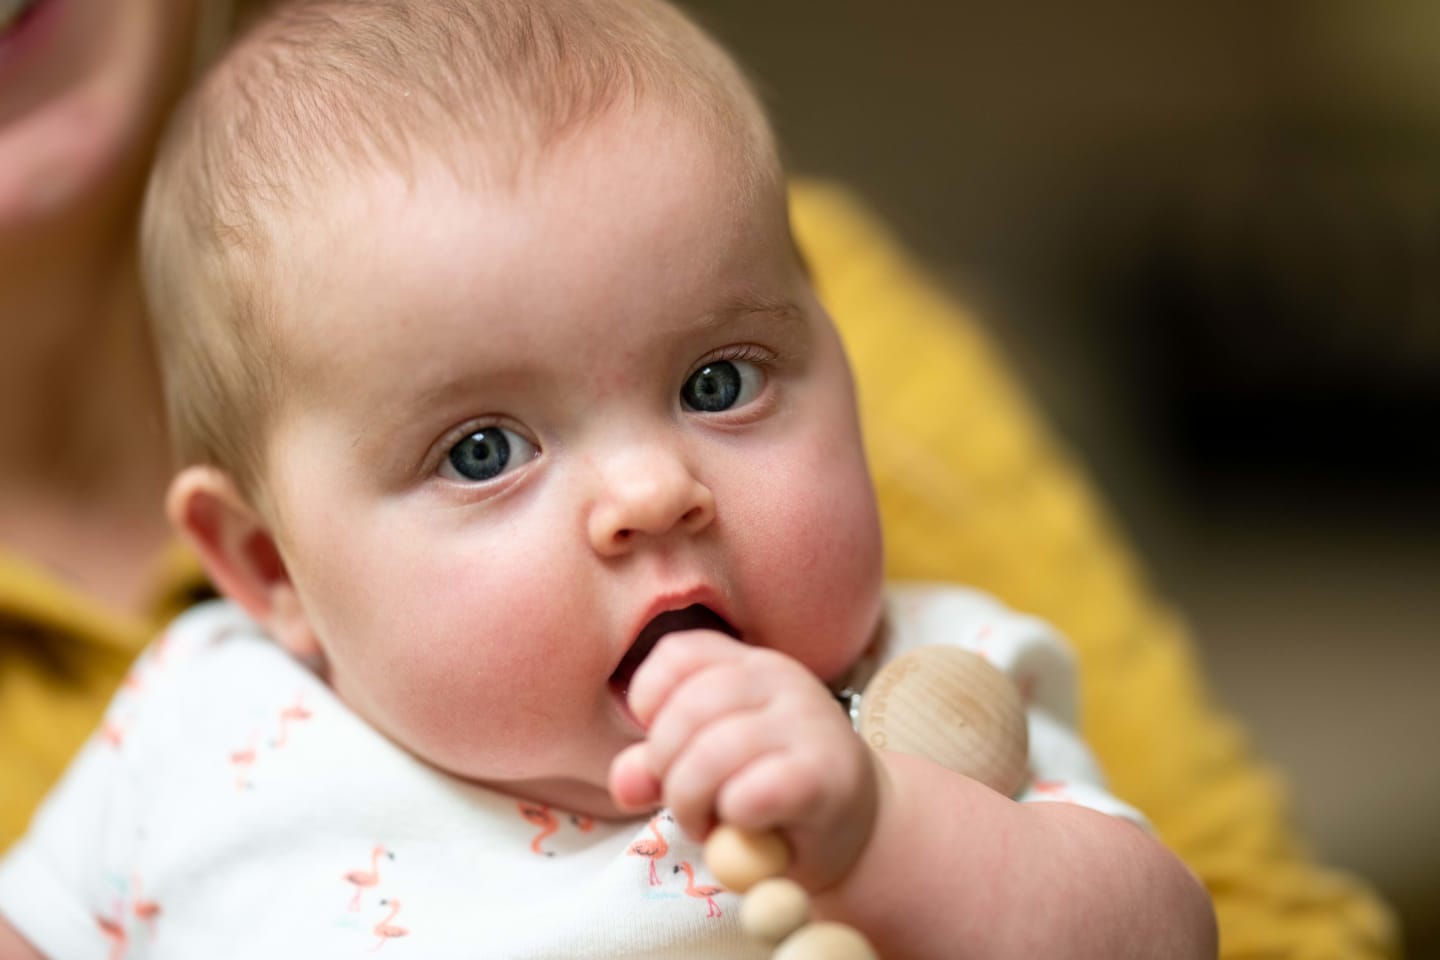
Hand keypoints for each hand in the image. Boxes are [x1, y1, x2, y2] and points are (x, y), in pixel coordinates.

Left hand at [608, 629, 880, 890]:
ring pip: (712, 752)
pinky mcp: (824, 774)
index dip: (649, 700)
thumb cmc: (773, 788)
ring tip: (708, 823)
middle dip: (667, 768)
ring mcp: (806, 721)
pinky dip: (732, 817)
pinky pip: (752, 792)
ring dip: (692, 801)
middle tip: (684, 804)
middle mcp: (779, 678)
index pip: (677, 653)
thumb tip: (626, 783)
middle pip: (688, 708)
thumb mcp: (708, 767)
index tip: (662, 745)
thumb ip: (661, 766)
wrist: (857, 823)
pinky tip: (746, 826)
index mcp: (746, 664)